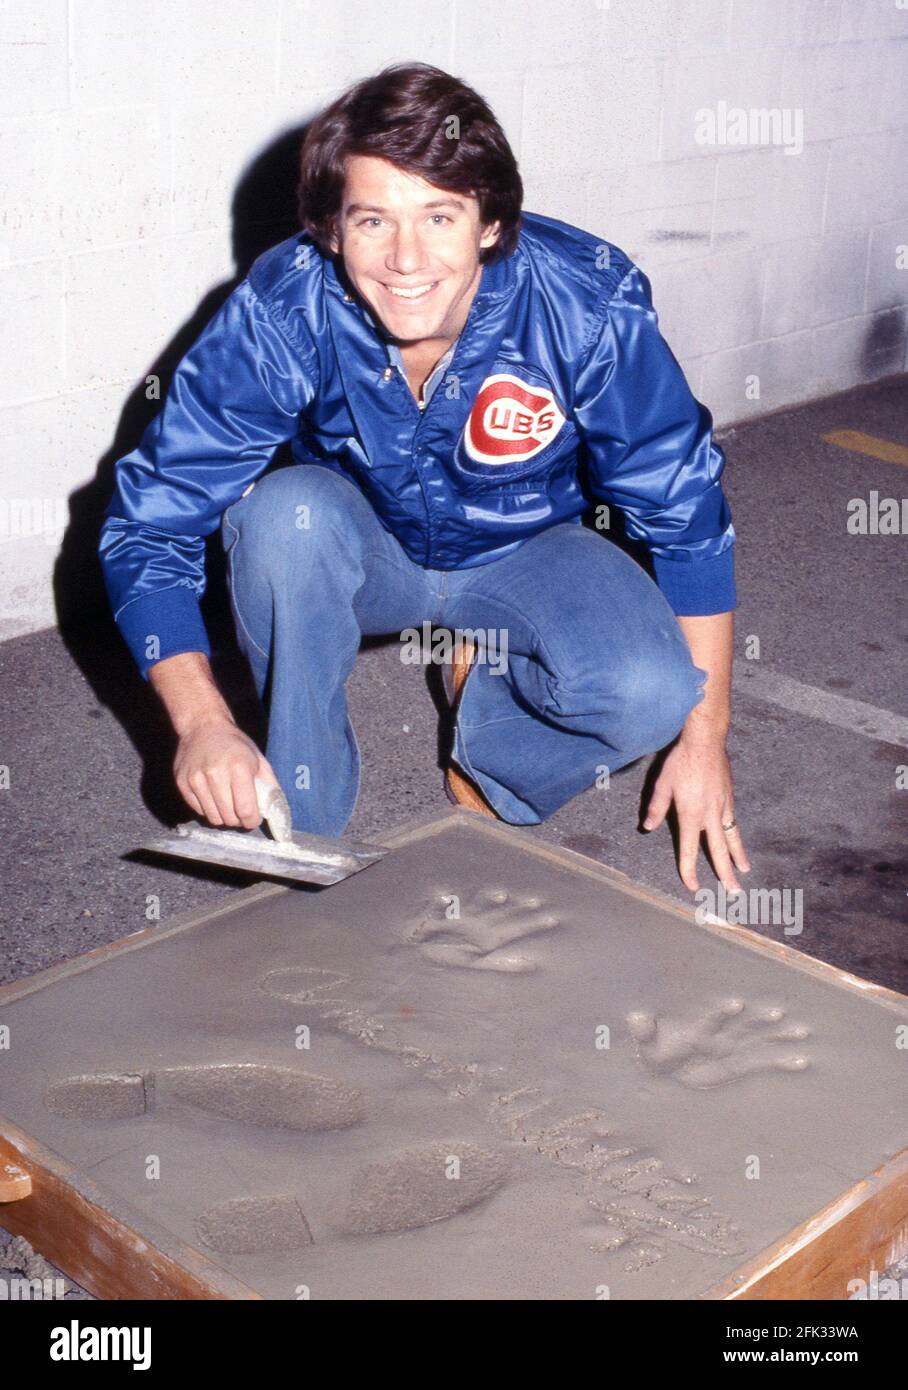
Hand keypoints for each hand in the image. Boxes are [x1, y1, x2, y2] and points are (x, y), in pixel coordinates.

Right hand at [173, 716, 279, 829]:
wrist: (203, 727)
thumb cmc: (236, 745)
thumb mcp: (259, 759)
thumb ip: (269, 785)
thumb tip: (275, 811)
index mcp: (239, 767)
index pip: (246, 810)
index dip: (252, 820)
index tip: (254, 819)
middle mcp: (215, 774)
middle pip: (229, 818)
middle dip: (239, 820)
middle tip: (241, 812)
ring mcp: (196, 779)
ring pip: (213, 818)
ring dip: (224, 817)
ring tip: (228, 805)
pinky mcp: (182, 783)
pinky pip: (199, 811)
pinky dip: (209, 809)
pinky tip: (213, 797)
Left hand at [641, 734, 750, 892]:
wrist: (705, 740)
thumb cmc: (681, 760)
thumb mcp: (662, 784)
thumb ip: (656, 807)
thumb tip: (647, 827)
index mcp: (691, 815)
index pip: (690, 849)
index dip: (690, 869)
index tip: (693, 886)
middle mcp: (710, 814)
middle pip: (718, 850)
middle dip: (725, 873)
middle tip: (734, 892)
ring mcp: (723, 805)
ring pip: (732, 837)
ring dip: (738, 856)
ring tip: (744, 871)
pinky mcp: (730, 796)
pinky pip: (734, 821)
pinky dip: (737, 835)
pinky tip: (738, 840)